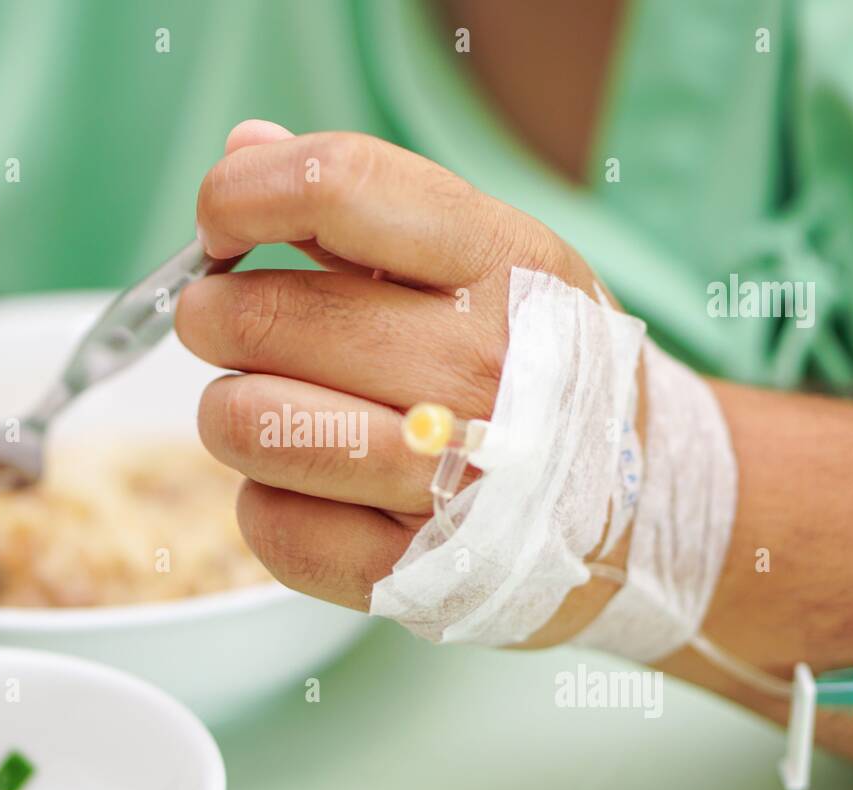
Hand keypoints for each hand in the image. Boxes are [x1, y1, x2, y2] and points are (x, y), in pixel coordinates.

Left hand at [181, 121, 627, 644]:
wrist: (637, 496)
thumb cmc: (542, 358)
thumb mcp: (488, 254)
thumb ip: (363, 204)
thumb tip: (244, 154)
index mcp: (503, 263)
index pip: (338, 188)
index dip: (241, 197)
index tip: (222, 226)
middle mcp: (484, 367)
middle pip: (262, 317)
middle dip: (215, 317)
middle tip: (227, 325)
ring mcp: (453, 479)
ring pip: (249, 425)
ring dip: (229, 411)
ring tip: (263, 405)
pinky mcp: (414, 571)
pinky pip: (271, 526)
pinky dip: (264, 500)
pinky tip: (305, 482)